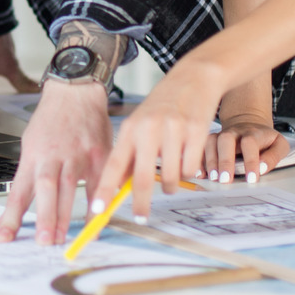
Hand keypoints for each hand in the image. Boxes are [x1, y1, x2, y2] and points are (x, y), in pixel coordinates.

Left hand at [0, 80, 109, 243]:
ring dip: (66, 215)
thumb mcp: (31, 143)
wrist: (75, 91)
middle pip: (45, 189)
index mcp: (33, 155)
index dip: (11, 216)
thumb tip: (18, 206)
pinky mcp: (98, 155)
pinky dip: (96, 204)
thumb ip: (28, 175)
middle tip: (42, 241)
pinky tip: (94, 221)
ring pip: (70, 187)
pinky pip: (98, 183)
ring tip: (62, 239)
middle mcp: (53, 156)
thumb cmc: (51, 119)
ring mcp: (77, 155)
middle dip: (44, 217)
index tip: (4, 236)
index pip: (18, 191)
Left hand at [90, 51, 228, 223]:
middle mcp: (149, 129)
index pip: (113, 166)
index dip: (105, 190)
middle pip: (141, 179)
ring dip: (171, 184)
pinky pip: (191, 169)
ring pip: (170, 179)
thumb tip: (120, 187)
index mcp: (131, 129)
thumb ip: (131, 153)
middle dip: (140, 203)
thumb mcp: (140, 124)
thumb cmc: (164, 104)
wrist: (194, 77)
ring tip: (172, 169)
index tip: (97, 211)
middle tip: (140, 217)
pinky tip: (187, 154)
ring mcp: (174, 131)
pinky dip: (189, 170)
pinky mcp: (197, 133)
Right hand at [204, 106, 289, 184]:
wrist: (249, 124)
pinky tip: (200, 173)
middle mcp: (234, 132)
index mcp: (253, 133)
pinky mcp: (211, 141)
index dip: (250, 160)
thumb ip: (274, 156)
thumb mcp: (279, 145)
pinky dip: (199, 160)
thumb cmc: (264, 140)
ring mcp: (221, 135)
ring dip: (210, 161)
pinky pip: (201, 147)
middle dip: (225, 160)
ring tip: (213, 178)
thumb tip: (262, 168)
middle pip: (226, 140)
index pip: (250, 143)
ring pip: (211, 142)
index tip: (251, 178)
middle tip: (226, 180)